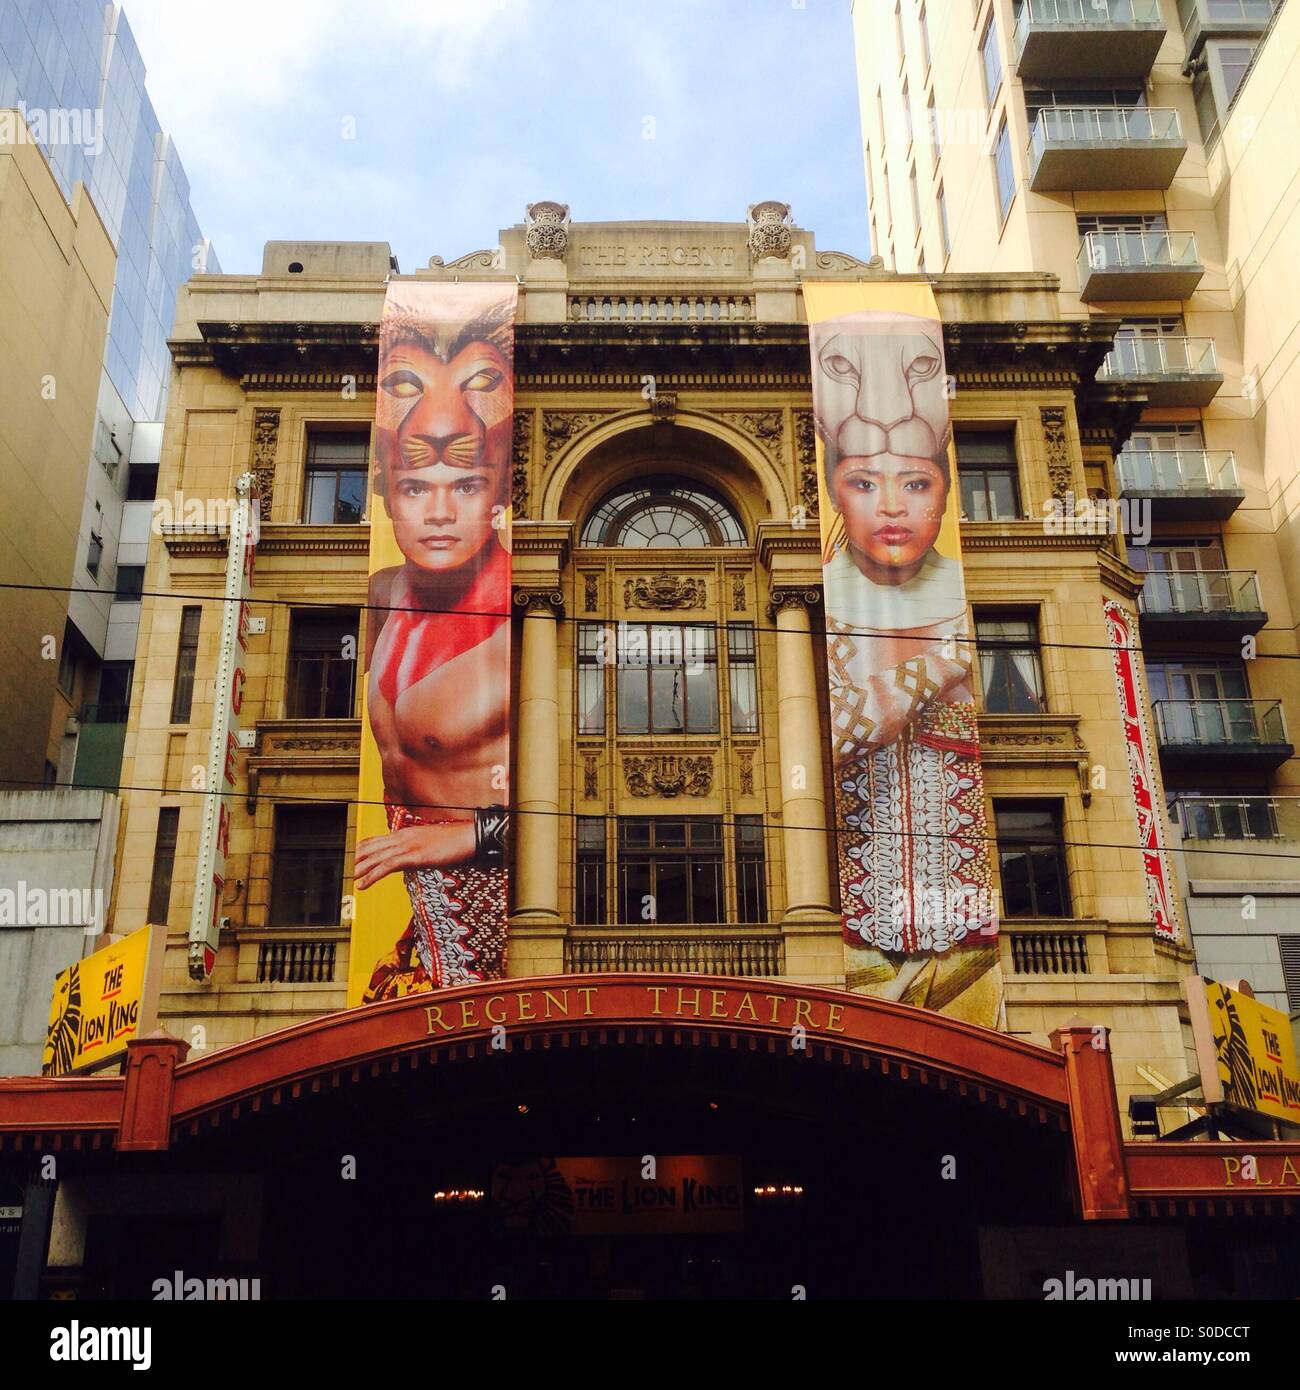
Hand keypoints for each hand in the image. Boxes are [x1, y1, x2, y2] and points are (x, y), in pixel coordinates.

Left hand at [354, 821, 475, 890]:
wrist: (470, 837)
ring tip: (351, 877)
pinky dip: (372, 876)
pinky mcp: (413, 856)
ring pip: (377, 857)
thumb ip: (421, 848)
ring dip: (361, 869)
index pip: (381, 839)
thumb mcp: (434, 844)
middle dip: (360, 858)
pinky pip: (386, 867)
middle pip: (374, 847)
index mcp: (409, 833)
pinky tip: (363, 884)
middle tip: (348, 867)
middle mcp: (404, 837)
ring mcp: (408, 846)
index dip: (366, 847)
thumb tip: (415, 857)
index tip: (356, 853)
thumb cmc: (457, 841)